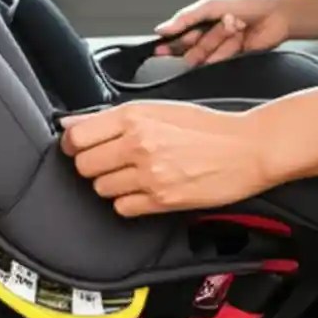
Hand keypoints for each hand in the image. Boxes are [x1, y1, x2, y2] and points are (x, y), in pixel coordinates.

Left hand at [60, 101, 276, 217]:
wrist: (247, 149)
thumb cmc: (207, 127)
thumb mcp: (158, 109)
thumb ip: (111, 118)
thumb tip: (70, 124)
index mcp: (135, 117)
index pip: (77, 137)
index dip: (73, 145)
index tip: (79, 148)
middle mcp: (138, 144)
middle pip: (84, 165)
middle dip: (93, 165)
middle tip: (111, 162)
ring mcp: (149, 174)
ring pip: (101, 188)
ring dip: (112, 184)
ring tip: (134, 174)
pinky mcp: (161, 200)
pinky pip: (122, 208)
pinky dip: (128, 202)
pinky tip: (144, 190)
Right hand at [155, 0, 294, 66]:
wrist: (278, 14)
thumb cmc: (249, 3)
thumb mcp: (211, 5)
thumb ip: (185, 18)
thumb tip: (162, 28)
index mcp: (204, 18)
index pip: (180, 33)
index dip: (170, 41)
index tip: (160, 48)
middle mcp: (212, 34)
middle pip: (192, 47)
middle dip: (194, 46)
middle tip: (198, 42)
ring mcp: (223, 47)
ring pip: (207, 56)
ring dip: (216, 46)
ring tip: (231, 31)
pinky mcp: (234, 59)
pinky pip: (221, 63)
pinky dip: (225, 55)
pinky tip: (235, 42)